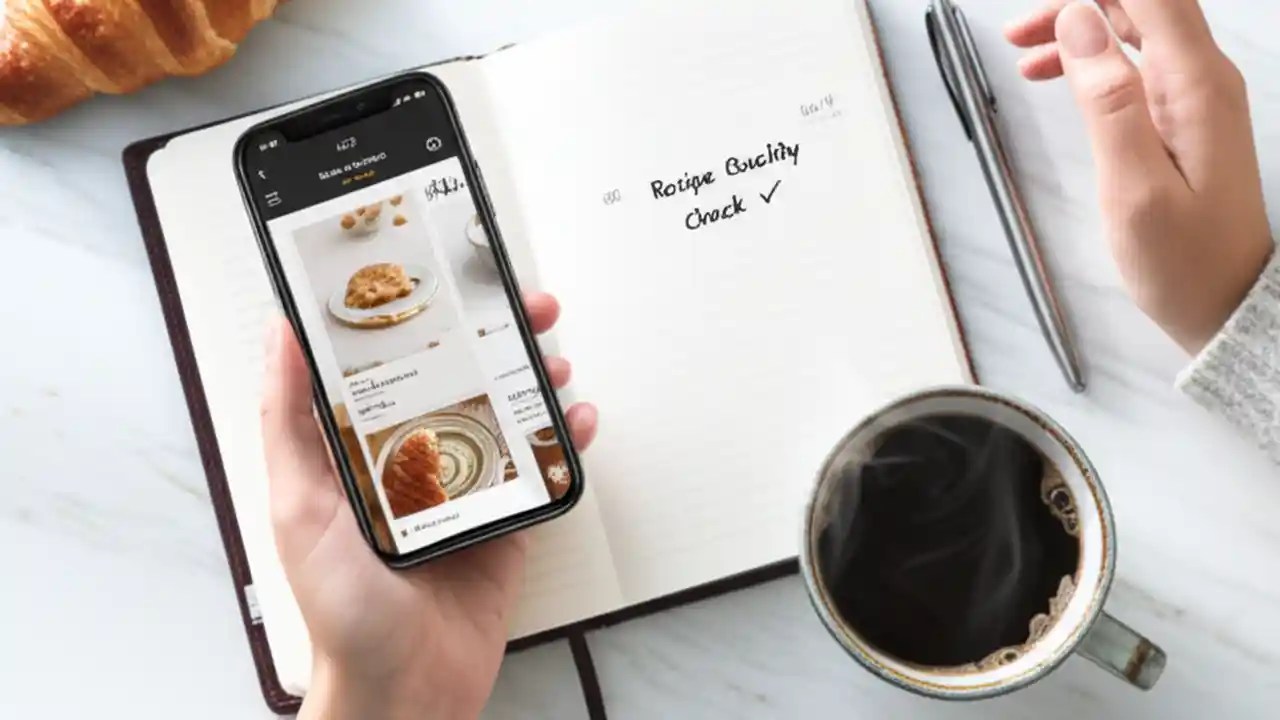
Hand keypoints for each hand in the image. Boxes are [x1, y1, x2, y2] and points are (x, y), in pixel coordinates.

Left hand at [261, 292, 597, 719]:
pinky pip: (541, 469)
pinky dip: (567, 441)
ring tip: (554, 355)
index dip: (422, 317)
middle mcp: (414, 460)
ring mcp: (466, 488)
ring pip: (507, 413)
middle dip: (495, 336)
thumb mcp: (302, 507)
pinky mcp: (507, 521)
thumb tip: (279, 336)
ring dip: (536, 378)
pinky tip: (580, 420)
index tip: (445, 277)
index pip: (394, 364)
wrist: (406, 691)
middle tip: (524, 305)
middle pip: (461, 379)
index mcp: (362, 449)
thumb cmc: (343, 612)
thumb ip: (291, 422)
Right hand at [1006, 0, 1273, 352]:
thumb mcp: (1134, 186)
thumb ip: (1108, 99)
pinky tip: (1055, 75)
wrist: (1226, 304)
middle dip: (1079, 3)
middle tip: (1019, 29)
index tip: (1042, 5)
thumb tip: (1081, 23)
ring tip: (1022, 49)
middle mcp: (1204, 77)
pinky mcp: (1183, 116)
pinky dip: (1092, 57)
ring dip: (1080, 26)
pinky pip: (1136, 61)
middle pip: (1142, 2)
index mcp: (1196, 85)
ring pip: (1135, 28)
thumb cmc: (1182, 260)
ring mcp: (1196, 95)